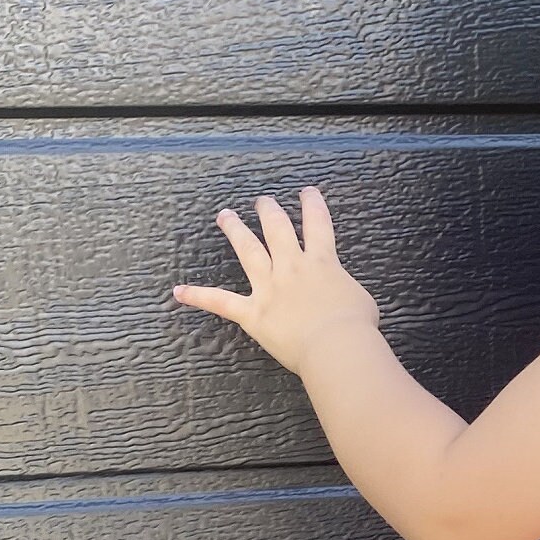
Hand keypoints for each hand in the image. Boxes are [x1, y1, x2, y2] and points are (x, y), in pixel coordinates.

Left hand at [173, 187, 378, 382]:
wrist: (337, 346)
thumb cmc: (355, 327)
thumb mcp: (360, 300)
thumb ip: (344, 289)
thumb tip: (339, 294)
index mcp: (321, 263)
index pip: (317, 225)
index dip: (312, 206)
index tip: (307, 192)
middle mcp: (292, 267)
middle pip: (277, 229)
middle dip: (269, 211)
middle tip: (262, 201)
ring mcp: (269, 287)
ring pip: (248, 250)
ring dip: (236, 230)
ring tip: (225, 216)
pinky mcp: (253, 312)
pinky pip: (221, 302)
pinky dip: (199, 297)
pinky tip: (179, 291)